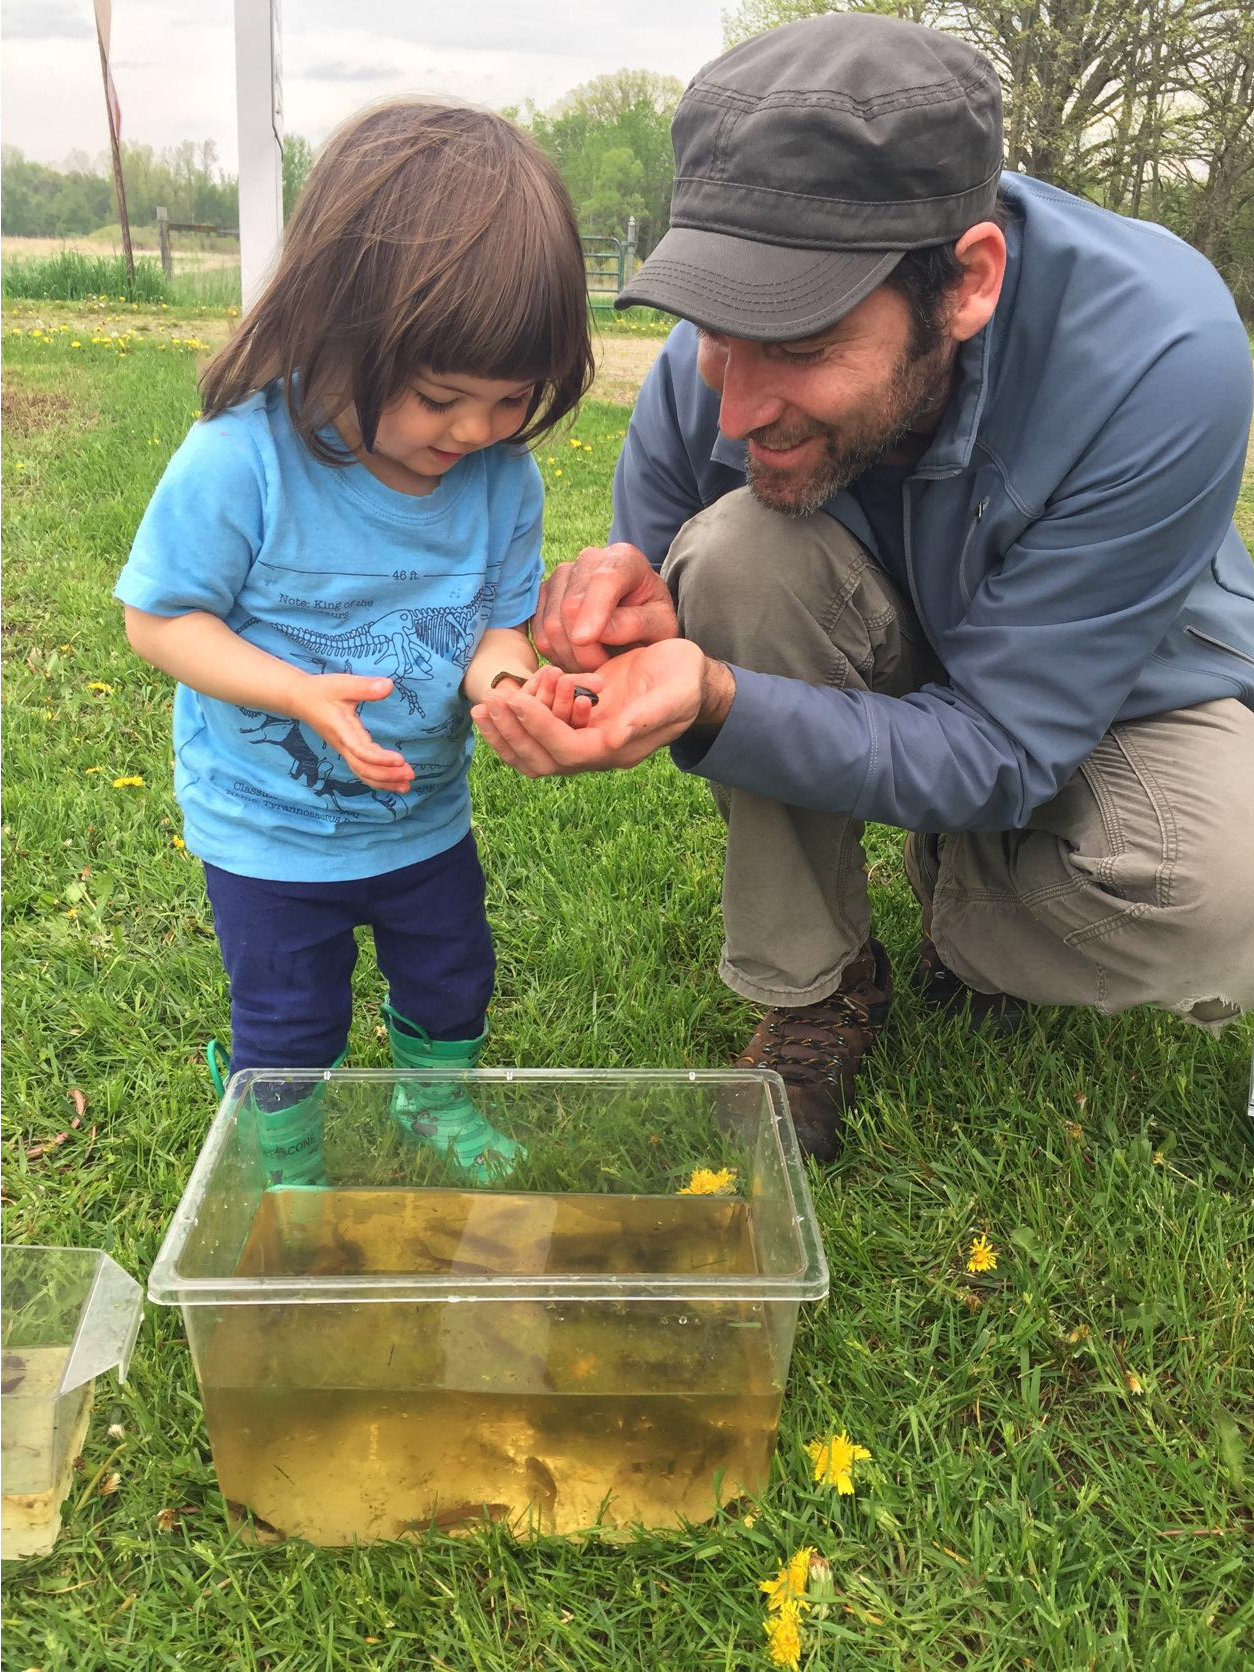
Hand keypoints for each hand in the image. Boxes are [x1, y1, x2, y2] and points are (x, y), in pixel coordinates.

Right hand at [288, 673, 414, 792]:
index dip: (380, 759)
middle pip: (363, 768)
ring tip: (406, 786)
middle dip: (387, 775)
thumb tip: (389, 685)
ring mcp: (344, 750)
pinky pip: (362, 769)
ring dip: (384, 781)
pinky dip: (378, 778)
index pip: (361, 751)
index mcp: (341, 730)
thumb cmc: (320, 691)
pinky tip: (394, 781)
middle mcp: (342, 745)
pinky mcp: (347, 750)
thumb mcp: (342, 684)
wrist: (299, 699)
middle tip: (410, 775)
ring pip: (363, 773)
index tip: (400, 760)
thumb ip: (365, 687)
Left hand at [472, 641, 732, 776]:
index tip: (514, 698)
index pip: (565, 750)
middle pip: (540, 761)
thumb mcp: (676, 694)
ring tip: (485, 704)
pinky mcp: (576, 724)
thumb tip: (614, 739)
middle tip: (488, 702)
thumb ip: (648, 718)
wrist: (688, 677)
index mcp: (616, 751)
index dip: (537, 727)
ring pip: (532, 754)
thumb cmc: (685, 682)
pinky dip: (516, 721)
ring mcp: (583, 741)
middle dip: (511, 734)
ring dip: (506, 732)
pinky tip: (503, 697)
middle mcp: (595, 752)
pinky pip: (536, 734)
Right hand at [531, 543, 677, 671]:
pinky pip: (539, 633)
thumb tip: (601, 632)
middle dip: (584, 648)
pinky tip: (577, 659)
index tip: (586, 640)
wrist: (635, 615)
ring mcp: (561, 576)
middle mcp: (588, 560)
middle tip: (603, 668)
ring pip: (551, 623)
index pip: (604, 580)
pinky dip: (556, 654)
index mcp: (624, 559)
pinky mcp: (544, 596)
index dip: (593, 610)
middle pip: (570, 606)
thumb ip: (636, 624)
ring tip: (593, 665)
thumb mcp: (660, 625)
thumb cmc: (652, 620)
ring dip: (570, 655)